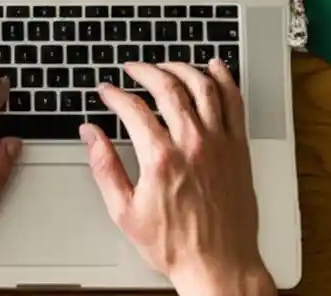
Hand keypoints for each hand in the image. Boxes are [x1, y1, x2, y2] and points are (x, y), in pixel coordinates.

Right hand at [80, 59, 275, 295]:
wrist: (218, 264)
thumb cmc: (175, 244)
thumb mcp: (124, 212)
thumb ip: (104, 167)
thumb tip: (91, 135)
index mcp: (161, 159)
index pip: (133, 109)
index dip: (115, 95)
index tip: (107, 91)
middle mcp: (192, 144)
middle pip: (168, 88)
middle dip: (145, 71)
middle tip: (133, 69)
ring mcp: (219, 143)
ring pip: (202, 87)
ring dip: (181, 68)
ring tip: (166, 65)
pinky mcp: (239, 149)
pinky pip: (234, 103)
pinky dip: (224, 79)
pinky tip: (214, 68)